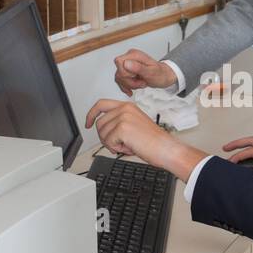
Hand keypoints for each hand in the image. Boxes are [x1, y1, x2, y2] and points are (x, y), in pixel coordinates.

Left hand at [84, 99, 203, 178]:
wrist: (165, 148)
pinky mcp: (122, 128)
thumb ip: (119, 121)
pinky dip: (116, 149)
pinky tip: (129, 147)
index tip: (87, 123)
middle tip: (116, 145)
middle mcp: (124, 109)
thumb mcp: (134, 124)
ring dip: (112, 144)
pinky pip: (108, 142)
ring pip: (102, 133)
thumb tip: (102, 128)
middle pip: (99, 123)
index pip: (101, 104)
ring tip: (128, 145)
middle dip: (104, 137)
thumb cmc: (153, 141)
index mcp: (127, 106)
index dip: (91, 114)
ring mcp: (123, 117)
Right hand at [112, 48, 176, 95]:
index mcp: (134, 55)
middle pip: (119, 72)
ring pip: (119, 78)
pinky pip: (120, 81)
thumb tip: (126, 63)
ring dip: (130, 85)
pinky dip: (126, 87)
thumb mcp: (151, 72)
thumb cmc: (160, 73)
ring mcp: (128, 65)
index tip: (136, 76)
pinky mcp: (127, 72)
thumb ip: (138, 67)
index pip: (119, 62)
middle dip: (130, 81)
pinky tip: (131, 90)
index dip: (126, 73)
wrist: (164, 77)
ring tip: (141, 83)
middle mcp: (129, 58)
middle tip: (142, 82)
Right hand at [221, 136, 252, 185]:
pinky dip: (250, 150)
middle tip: (225, 148)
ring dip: (243, 145)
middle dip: (237, 143)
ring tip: (232, 152)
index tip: (230, 163)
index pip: (252, 151)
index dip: (239, 156)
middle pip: (252, 140)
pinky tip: (247, 158)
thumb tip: (252, 177)